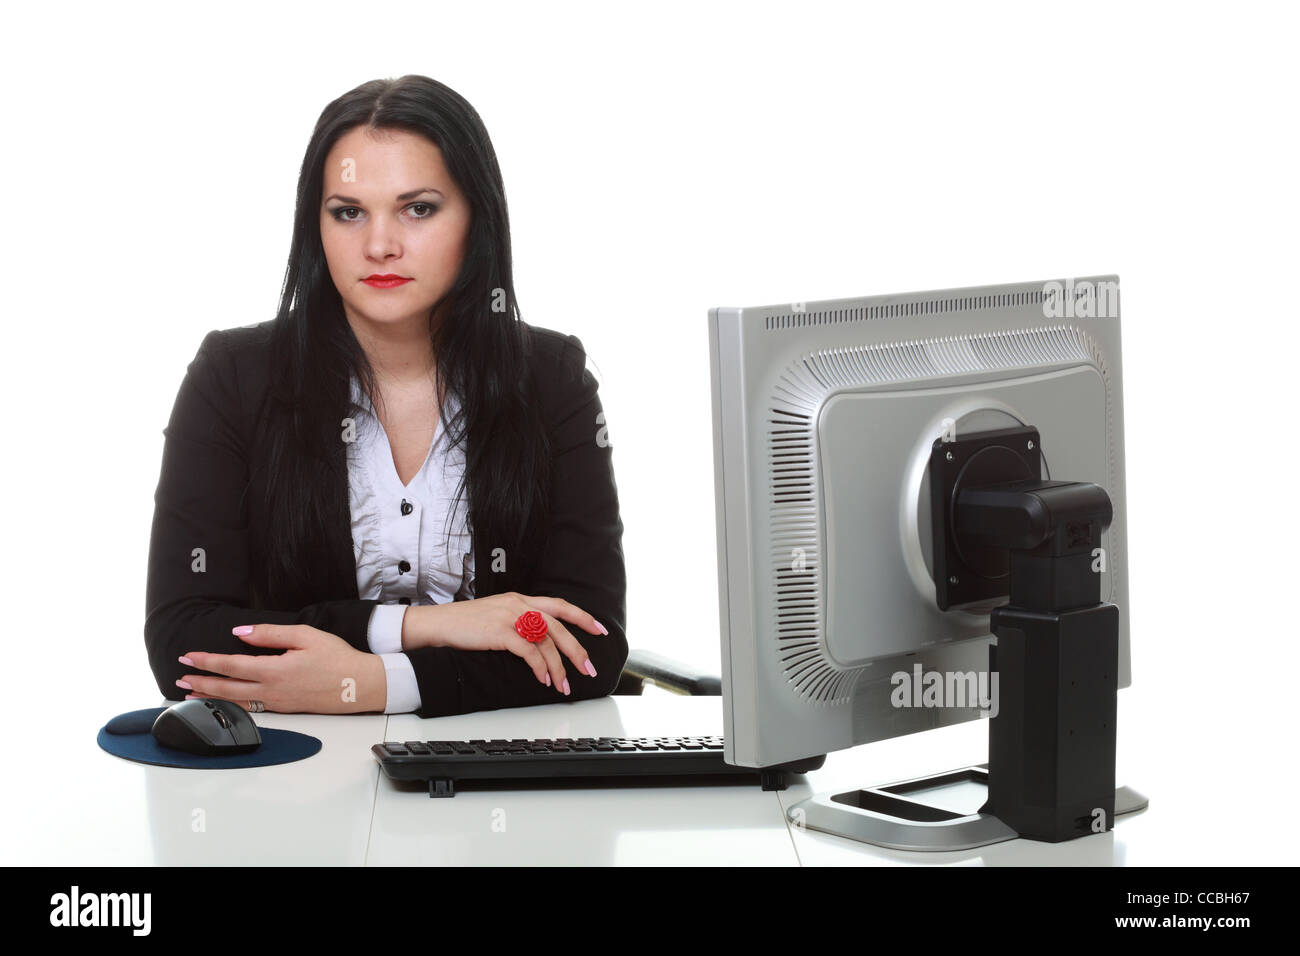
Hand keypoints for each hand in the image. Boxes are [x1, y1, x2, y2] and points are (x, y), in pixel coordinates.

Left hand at [176, 624, 384, 713]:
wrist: (359, 685)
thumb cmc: (337, 658)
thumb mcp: (305, 635)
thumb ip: (270, 634)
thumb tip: (240, 633)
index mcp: (274, 671)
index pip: (230, 665)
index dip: (206, 661)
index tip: (188, 657)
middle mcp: (271, 691)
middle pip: (226, 688)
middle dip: (200, 682)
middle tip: (180, 677)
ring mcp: (277, 703)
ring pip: (235, 703)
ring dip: (210, 698)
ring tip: (191, 694)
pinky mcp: (285, 709)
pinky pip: (250, 709)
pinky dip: (229, 706)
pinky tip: (223, 703)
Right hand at [417, 592, 605, 695]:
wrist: (439, 623)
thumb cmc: (465, 623)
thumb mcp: (497, 613)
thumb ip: (518, 620)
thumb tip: (538, 639)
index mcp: (521, 599)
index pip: (560, 606)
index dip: (582, 618)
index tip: (599, 630)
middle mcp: (519, 604)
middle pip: (559, 627)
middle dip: (577, 650)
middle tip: (588, 669)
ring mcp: (510, 617)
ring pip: (546, 642)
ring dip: (558, 667)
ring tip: (564, 685)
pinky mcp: (500, 632)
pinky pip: (529, 651)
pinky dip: (539, 667)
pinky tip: (543, 679)